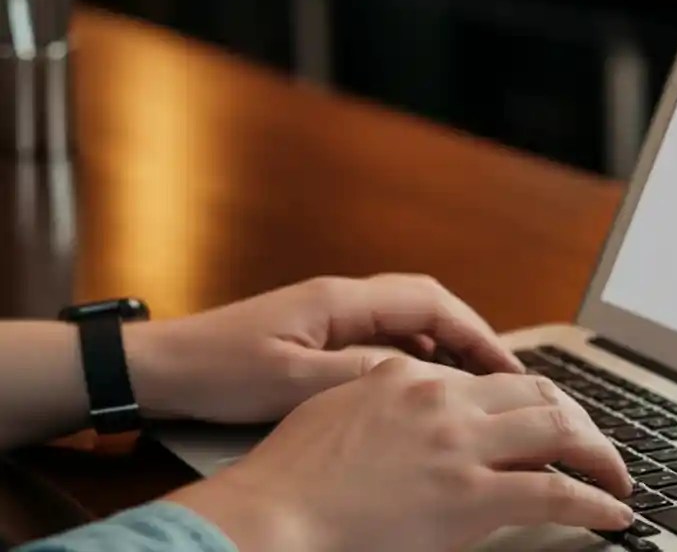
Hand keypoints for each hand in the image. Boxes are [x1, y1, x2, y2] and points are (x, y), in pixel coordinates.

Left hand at [125, 274, 523, 423]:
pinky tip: (421, 387)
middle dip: (470, 337)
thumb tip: (416, 375)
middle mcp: (341, 298)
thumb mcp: (290, 381)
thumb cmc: (216, 369)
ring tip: (472, 385)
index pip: (429, 302)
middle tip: (502, 375)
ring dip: (444, 347)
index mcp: (339, 300)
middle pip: (427, 304)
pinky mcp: (320, 333)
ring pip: (408, 320)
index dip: (475, 331)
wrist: (160, 367)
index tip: (505, 364)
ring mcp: (331, 314)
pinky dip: (414, 356)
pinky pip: (384, 336)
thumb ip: (356, 376)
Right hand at [167, 359, 634, 551]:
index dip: (530, 405)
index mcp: (412, 378)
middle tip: (593, 449)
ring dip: (599, 455)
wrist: (270, 516)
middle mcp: (445, 400)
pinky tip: (612, 514)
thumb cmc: (288, 478)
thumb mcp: (333, 407)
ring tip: (616, 478)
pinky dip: (595, 502)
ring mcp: (461, 446)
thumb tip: (403, 385)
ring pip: (560, 430)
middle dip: (578, 421)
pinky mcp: (471, 497)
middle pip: (540, 394)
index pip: (493, 381)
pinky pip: (555, 492)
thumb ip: (378, 391)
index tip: (547, 425)